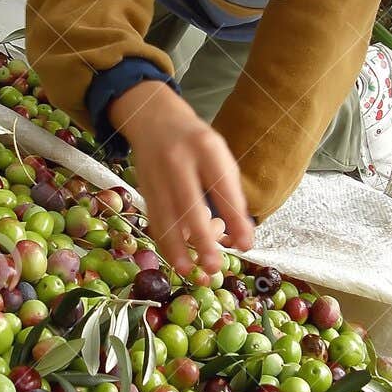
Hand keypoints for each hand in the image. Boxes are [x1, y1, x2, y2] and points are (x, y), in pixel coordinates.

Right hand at [108, 80, 253, 273]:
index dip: (235, 219)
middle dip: (203, 239)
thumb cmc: (195, 142)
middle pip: (190, 205)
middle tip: (216, 266)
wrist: (154, 119)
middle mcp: (178, 160)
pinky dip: (166, 243)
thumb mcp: (218, 154)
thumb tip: (240, 234)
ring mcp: (157, 175)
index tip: (247, 244)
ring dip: (178, 249)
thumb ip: (228, 189)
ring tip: (192, 272)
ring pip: (166, 218)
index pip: (222, 188)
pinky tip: (177, 260)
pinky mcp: (144, 188)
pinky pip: (155, 220)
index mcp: (205, 147)